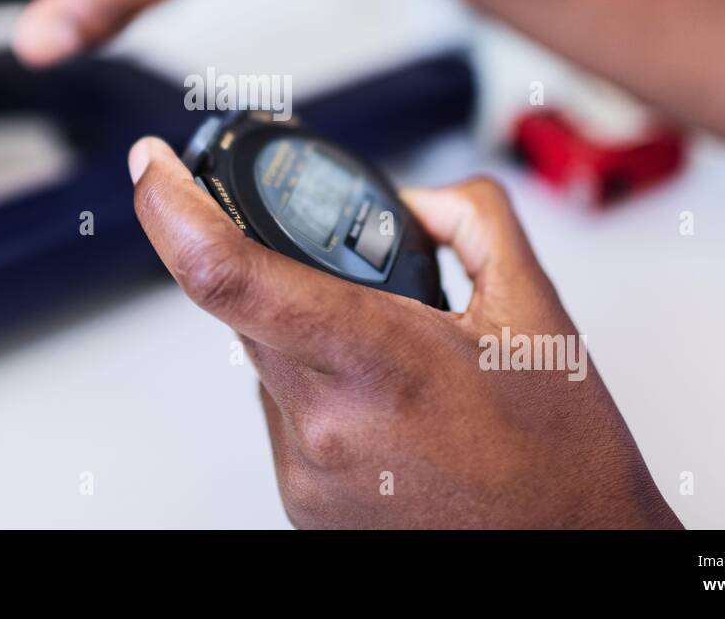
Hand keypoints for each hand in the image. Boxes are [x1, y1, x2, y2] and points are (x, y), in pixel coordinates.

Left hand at [127, 136, 681, 528]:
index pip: (228, 274)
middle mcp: (325, 423)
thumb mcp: (536, 312)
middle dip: (285, 273)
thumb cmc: (560, 459)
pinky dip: (320, 389)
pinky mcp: (302, 505)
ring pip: (266, 361)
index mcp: (378, 360)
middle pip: (248, 309)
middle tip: (347, 278)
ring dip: (308, 336)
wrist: (572, 558)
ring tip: (396, 364)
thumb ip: (471, 223)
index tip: (153, 165)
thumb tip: (412, 201)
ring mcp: (307, 474)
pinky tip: (387, 407)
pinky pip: (284, 414)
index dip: (171, 209)